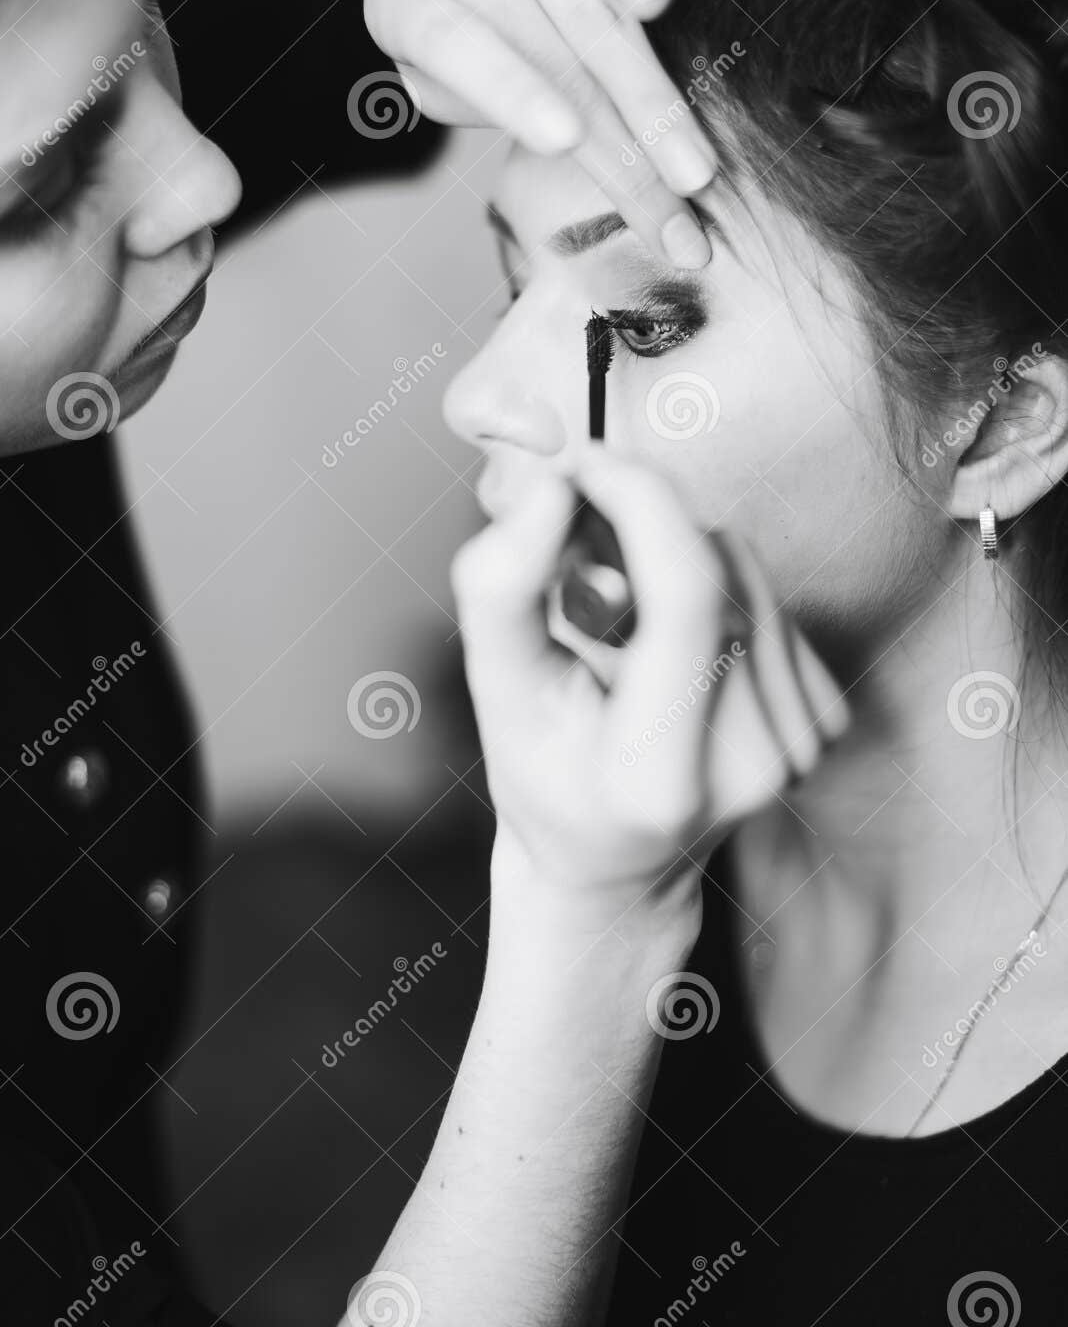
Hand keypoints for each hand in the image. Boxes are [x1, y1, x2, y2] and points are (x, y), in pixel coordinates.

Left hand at [365, 0, 715, 270]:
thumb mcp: (421, 55)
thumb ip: (470, 99)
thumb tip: (562, 137)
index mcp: (409, 4)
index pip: (464, 49)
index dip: (515, 92)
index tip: (563, 139)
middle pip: (556, 60)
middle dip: (626, 153)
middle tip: (678, 232)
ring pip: (597, 13)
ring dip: (654, 98)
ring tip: (695, 173)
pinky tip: (656, 5)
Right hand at [452, 450, 849, 922]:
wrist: (619, 863)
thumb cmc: (547, 773)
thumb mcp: (495, 691)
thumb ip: (501, 586)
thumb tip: (550, 485)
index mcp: (663, 774)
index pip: (686, 595)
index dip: (637, 501)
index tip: (581, 462)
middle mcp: (754, 763)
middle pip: (714, 566)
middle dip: (639, 523)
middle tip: (575, 548)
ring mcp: (803, 744)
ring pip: (743, 565)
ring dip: (672, 555)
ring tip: (619, 619)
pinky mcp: (827, 718)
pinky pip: (769, 594)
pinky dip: (713, 590)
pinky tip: (670, 645)